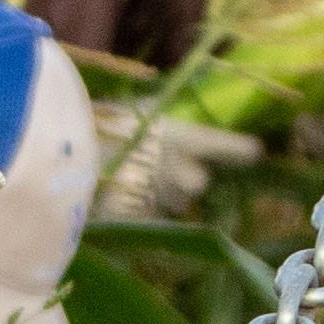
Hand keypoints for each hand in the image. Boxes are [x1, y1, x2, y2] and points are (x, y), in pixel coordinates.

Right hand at [97, 112, 260, 223]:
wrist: (70, 157)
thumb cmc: (105, 124)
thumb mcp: (140, 108)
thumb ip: (165, 114)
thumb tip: (180, 104)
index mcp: (187, 139)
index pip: (230, 147)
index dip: (241, 150)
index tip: (253, 151)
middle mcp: (183, 173)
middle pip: (199, 182)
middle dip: (187, 177)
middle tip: (165, 166)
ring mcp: (163, 200)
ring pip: (174, 202)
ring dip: (164, 193)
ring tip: (136, 178)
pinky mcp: (143, 219)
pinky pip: (150, 214)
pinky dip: (141, 207)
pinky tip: (122, 193)